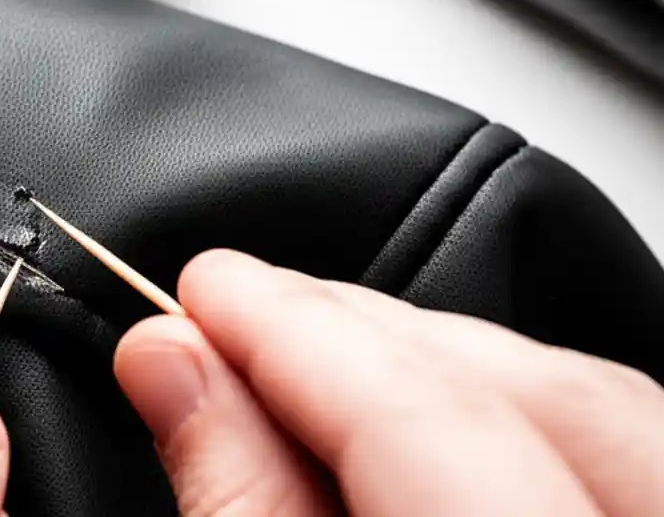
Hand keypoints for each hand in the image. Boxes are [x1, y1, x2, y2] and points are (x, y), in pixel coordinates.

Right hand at [115, 249, 663, 515]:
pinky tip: (424, 413)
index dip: (295, 335)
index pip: (427, 418)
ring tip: (317, 354)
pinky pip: (634, 447)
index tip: (199, 292)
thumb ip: (235, 503)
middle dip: (371, 332)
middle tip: (241, 313)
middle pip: (546, 389)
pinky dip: (514, 408)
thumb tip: (171, 364)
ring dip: (443, 360)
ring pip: (609, 402)